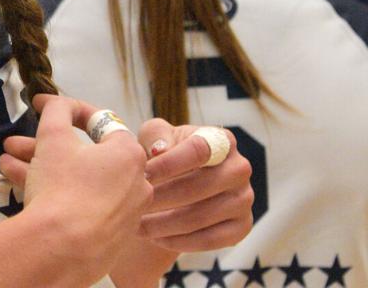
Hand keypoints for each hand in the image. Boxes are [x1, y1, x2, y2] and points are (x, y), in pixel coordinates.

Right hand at [1, 95, 152, 266]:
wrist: (64, 250)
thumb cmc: (63, 188)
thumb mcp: (53, 137)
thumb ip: (56, 110)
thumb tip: (57, 102)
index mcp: (129, 153)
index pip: (98, 121)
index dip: (65, 109)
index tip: (39, 106)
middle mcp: (136, 182)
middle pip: (84, 154)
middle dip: (44, 146)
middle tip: (16, 143)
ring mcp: (125, 212)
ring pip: (80, 180)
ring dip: (43, 168)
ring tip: (8, 164)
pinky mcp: (112, 235)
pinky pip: (84, 204)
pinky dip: (58, 193)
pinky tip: (23, 188)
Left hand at [133, 119, 252, 250]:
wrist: (178, 181)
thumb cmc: (164, 153)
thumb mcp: (156, 135)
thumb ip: (156, 135)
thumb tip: (160, 149)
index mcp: (221, 140)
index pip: (198, 150)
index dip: (168, 164)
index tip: (142, 175)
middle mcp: (239, 168)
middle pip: (200, 186)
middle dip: (161, 197)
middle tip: (133, 204)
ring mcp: (244, 199)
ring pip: (202, 216)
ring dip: (165, 223)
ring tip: (137, 224)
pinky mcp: (242, 227)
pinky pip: (211, 240)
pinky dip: (180, 241)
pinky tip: (155, 238)